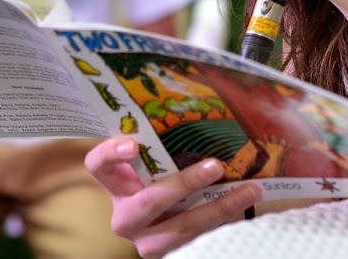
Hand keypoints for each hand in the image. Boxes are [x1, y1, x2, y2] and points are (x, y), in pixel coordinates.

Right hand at [85, 138, 261, 258]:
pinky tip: (245, 205)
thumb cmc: (163, 180)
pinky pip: (198, 239)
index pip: (99, 165)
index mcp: (116, 185)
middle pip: (148, 201)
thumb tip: (198, 103)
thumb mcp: (156, 165)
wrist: (167, 224)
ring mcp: (146, 240)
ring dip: (218, 208)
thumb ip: (162, 146)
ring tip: (248, 190)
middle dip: (184, 184)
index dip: (110, 154)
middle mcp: (125, 216)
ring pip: (180, 227)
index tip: (133, 144)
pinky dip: (224, 221)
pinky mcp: (168, 254)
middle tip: (215, 166)